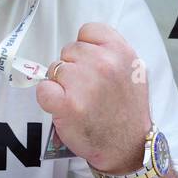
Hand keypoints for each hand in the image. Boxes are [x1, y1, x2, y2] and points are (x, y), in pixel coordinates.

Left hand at [35, 23, 150, 173]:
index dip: (86, 48)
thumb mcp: (133, 71)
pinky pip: (43, 88)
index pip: (88, 30)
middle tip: (86, 88)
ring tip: (78, 100)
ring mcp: (83, 84)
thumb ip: (112, 53)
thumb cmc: (127, 110)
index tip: (92, 65)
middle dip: (73, 67)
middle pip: (69, 49)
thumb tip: (85, 45)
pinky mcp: (66, 105)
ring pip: (55, 68)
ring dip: (61, 83)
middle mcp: (104, 64)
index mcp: (121, 52)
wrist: (127, 147)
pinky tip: (63, 107)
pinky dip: (48, 98)